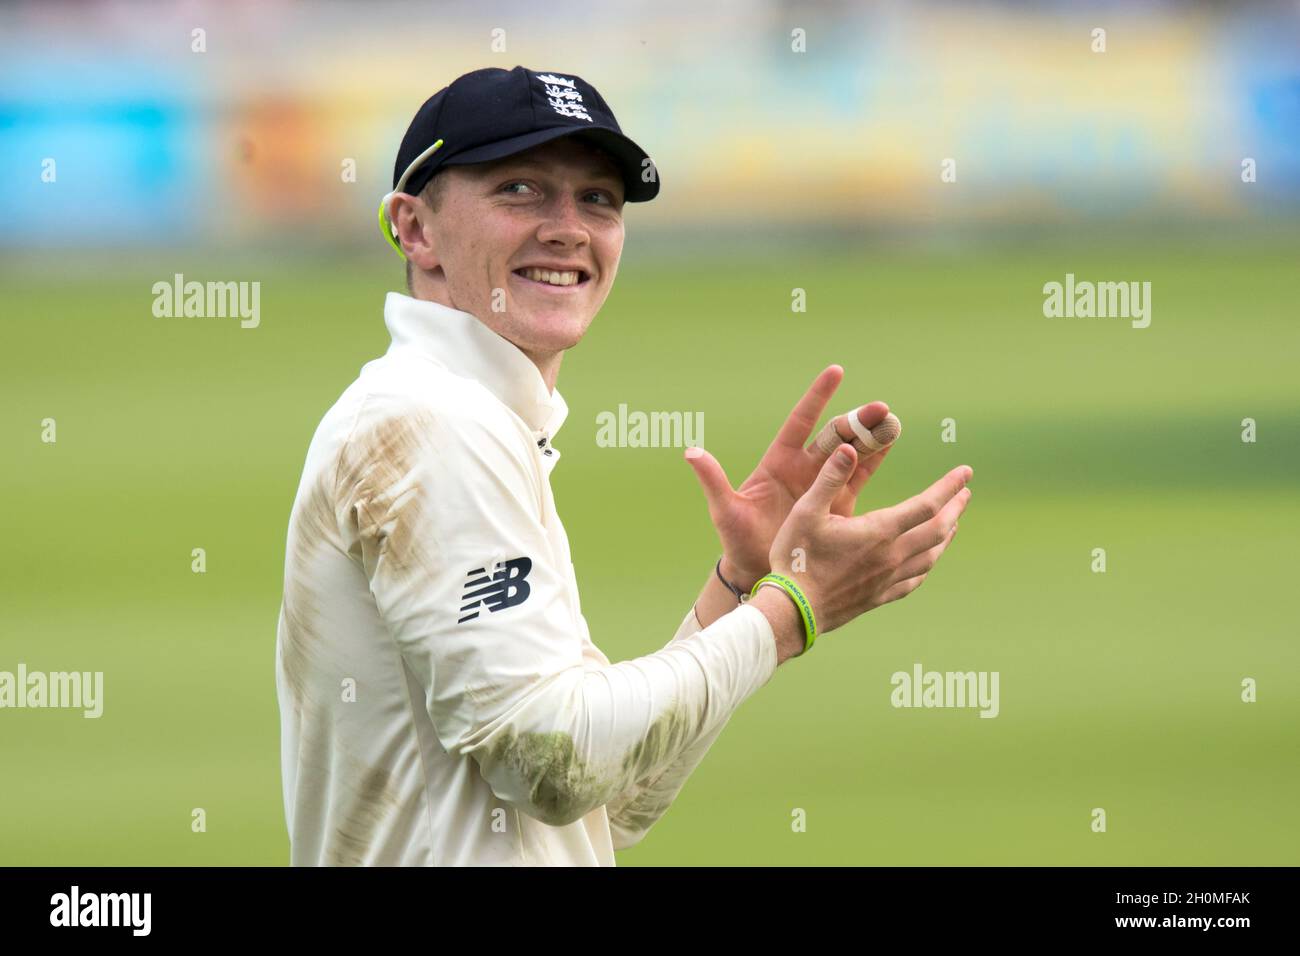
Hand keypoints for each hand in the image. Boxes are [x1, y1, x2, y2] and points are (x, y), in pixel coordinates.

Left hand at [684, 365, 894, 588]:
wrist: (758, 569)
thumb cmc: (737, 540)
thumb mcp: (725, 509)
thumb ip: (713, 480)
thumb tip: (690, 452)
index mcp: (778, 461)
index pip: (801, 421)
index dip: (818, 397)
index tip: (837, 372)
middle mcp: (804, 467)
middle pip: (834, 435)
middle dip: (856, 421)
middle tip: (880, 408)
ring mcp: (823, 483)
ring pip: (852, 452)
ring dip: (872, 436)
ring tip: (892, 421)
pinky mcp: (837, 503)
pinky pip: (860, 475)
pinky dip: (875, 459)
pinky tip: (891, 442)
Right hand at [768, 445, 972, 635]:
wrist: (793, 609)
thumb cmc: (796, 557)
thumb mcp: (806, 511)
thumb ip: (830, 478)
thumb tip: (848, 448)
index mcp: (879, 531)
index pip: (927, 505)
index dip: (949, 486)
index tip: (965, 472)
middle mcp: (892, 556)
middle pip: (938, 530)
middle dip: (955, 509)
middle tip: (965, 493)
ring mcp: (888, 579)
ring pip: (931, 556)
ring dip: (946, 536)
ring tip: (953, 523)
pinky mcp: (879, 596)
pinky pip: (915, 579)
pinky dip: (927, 564)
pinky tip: (927, 560)